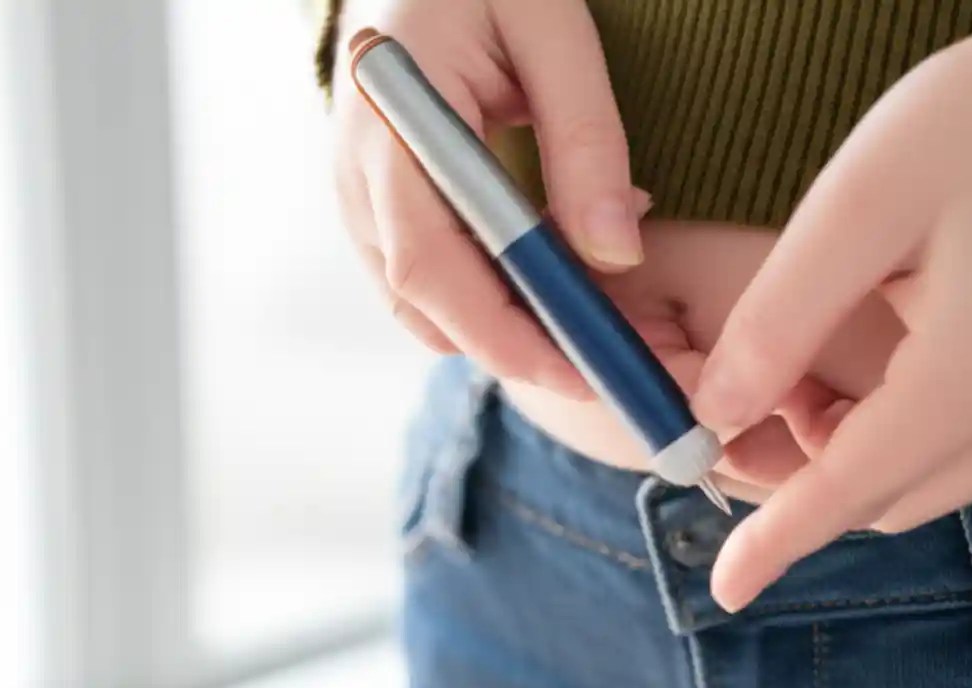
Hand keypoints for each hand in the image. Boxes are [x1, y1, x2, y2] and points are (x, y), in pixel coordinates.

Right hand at [332, 0, 646, 396]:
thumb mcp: (552, 31)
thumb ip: (585, 140)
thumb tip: (615, 256)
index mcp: (392, 125)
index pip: (430, 262)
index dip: (500, 332)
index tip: (577, 369)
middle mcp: (357, 174)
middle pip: (420, 301)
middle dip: (511, 348)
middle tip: (601, 365)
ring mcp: (356, 193)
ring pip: (419, 301)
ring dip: (498, 327)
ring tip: (586, 319)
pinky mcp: (373, 201)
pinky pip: (421, 275)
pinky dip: (481, 297)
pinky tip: (542, 278)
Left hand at [691, 13, 971, 611]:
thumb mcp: (867, 198)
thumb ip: (783, 313)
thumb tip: (720, 410)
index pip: (851, 492)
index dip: (779, 543)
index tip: (728, 589)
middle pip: (891, 493)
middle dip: (799, 481)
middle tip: (733, 416)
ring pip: (933, 470)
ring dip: (848, 452)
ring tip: (787, 374)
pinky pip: (971, 434)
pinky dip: (899, 426)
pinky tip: (857, 366)